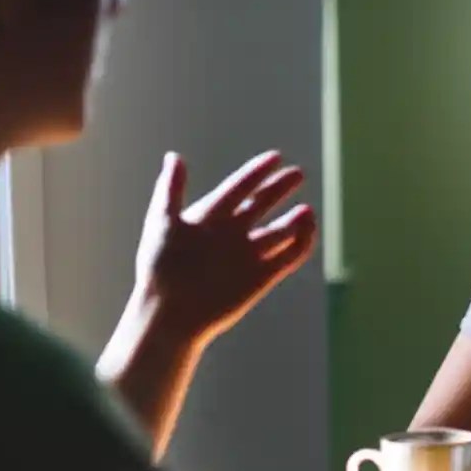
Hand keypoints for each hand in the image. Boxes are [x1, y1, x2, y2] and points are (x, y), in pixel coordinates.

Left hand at [133, 150, 316, 344]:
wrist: (170, 313)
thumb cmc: (161, 269)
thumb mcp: (162, 223)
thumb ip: (171, 190)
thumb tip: (174, 157)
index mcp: (210, 217)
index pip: (239, 188)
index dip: (257, 172)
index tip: (275, 157)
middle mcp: (231, 234)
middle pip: (262, 205)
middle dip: (280, 189)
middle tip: (298, 173)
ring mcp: (248, 256)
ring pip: (279, 232)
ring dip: (295, 221)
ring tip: (307, 210)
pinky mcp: (262, 278)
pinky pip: (288, 258)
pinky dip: (302, 244)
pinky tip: (309, 229)